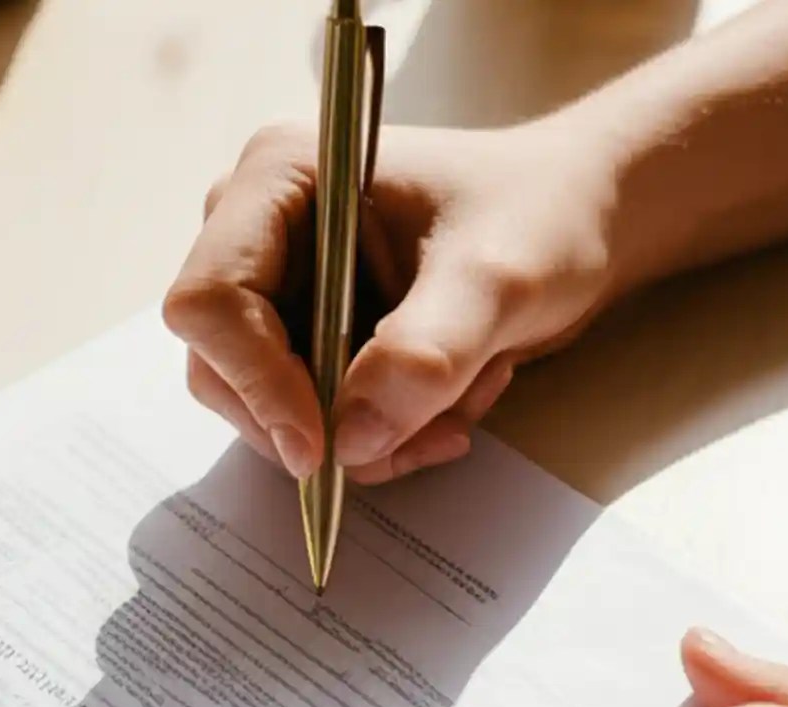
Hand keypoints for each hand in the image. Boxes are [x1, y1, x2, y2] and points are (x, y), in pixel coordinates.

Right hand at [163, 122, 622, 482]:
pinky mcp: (303, 328)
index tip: (324, 446)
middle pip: (222, 363)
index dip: (255, 380)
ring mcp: (277, 282)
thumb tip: (347, 441)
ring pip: (263, 403)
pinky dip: (375, 432)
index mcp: (278, 178)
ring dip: (361, 433)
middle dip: (320, 419)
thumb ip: (424, 355)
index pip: (210, 299)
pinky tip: (446, 404)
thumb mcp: (498, 281)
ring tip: (456, 405)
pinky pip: (305, 413)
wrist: (577, 220)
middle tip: (424, 434)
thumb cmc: (542, 216)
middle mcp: (256, 229)